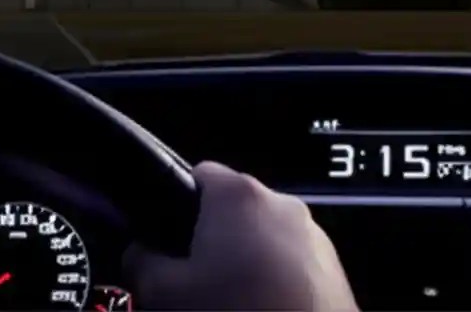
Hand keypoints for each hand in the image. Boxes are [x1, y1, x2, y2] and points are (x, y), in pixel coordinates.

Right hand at [125, 161, 356, 310]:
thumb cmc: (236, 310)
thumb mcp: (166, 293)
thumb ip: (140, 262)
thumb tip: (137, 252)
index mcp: (237, 195)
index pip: (196, 173)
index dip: (175, 203)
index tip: (169, 237)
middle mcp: (280, 202)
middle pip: (230, 207)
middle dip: (212, 236)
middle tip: (195, 277)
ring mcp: (313, 233)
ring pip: (263, 234)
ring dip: (246, 257)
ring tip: (234, 297)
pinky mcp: (333, 264)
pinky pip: (291, 258)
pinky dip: (275, 276)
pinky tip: (264, 304)